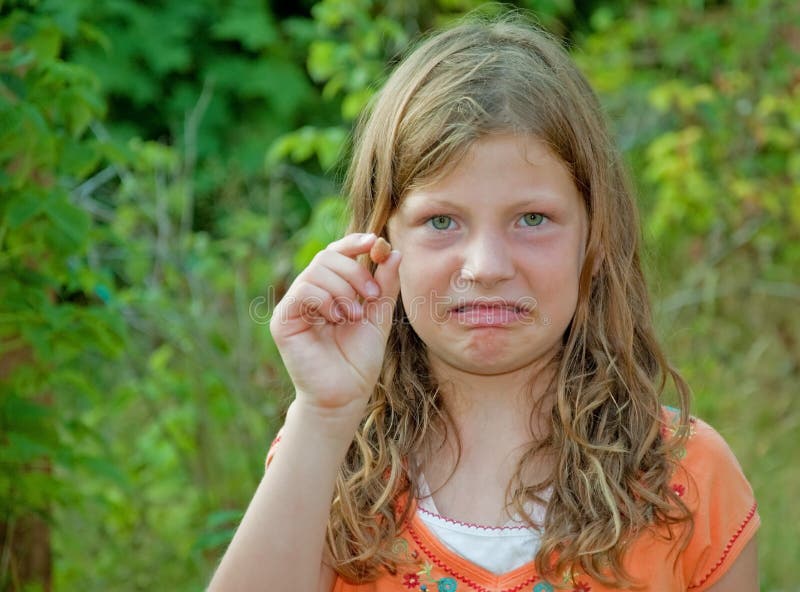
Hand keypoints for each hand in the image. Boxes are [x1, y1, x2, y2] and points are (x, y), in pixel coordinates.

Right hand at [269, 233, 400, 421]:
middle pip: (327, 257)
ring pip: (316, 271)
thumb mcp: (379, 314)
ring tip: (354, 316)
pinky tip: (337, 318)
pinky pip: (303, 291)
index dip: (354, 242)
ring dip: (343, 289)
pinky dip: (326, 299)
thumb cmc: (360, 359)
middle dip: (355, 271)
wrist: (346, 395)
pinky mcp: (283, 320)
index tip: (376, 242)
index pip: (336, 253)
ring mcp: (293, 305)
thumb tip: (392, 250)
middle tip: (372, 296)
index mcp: (329, 289)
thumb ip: (384, 284)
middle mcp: (308, 293)